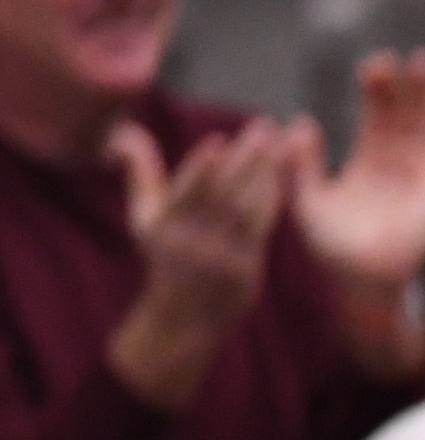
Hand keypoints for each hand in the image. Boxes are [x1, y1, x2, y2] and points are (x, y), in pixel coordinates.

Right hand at [105, 116, 292, 407]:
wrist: (185, 314)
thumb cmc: (164, 256)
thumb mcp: (144, 218)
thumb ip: (141, 173)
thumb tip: (125, 133)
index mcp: (164, 225)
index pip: (186, 192)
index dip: (201, 169)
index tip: (218, 141)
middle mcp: (193, 239)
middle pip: (223, 193)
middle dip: (245, 158)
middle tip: (264, 125)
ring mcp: (221, 254)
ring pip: (247, 206)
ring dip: (266, 171)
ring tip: (281, 140)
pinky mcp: (246, 265)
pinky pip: (262, 226)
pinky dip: (272, 197)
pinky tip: (283, 172)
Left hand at [290, 48, 424, 295]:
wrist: (362, 279)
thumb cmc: (333, 247)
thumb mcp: (306, 200)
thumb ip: (302, 164)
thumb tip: (298, 122)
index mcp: (369, 161)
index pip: (377, 116)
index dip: (377, 90)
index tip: (373, 66)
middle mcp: (399, 164)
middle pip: (405, 115)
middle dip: (404, 85)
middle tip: (399, 57)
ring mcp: (421, 175)